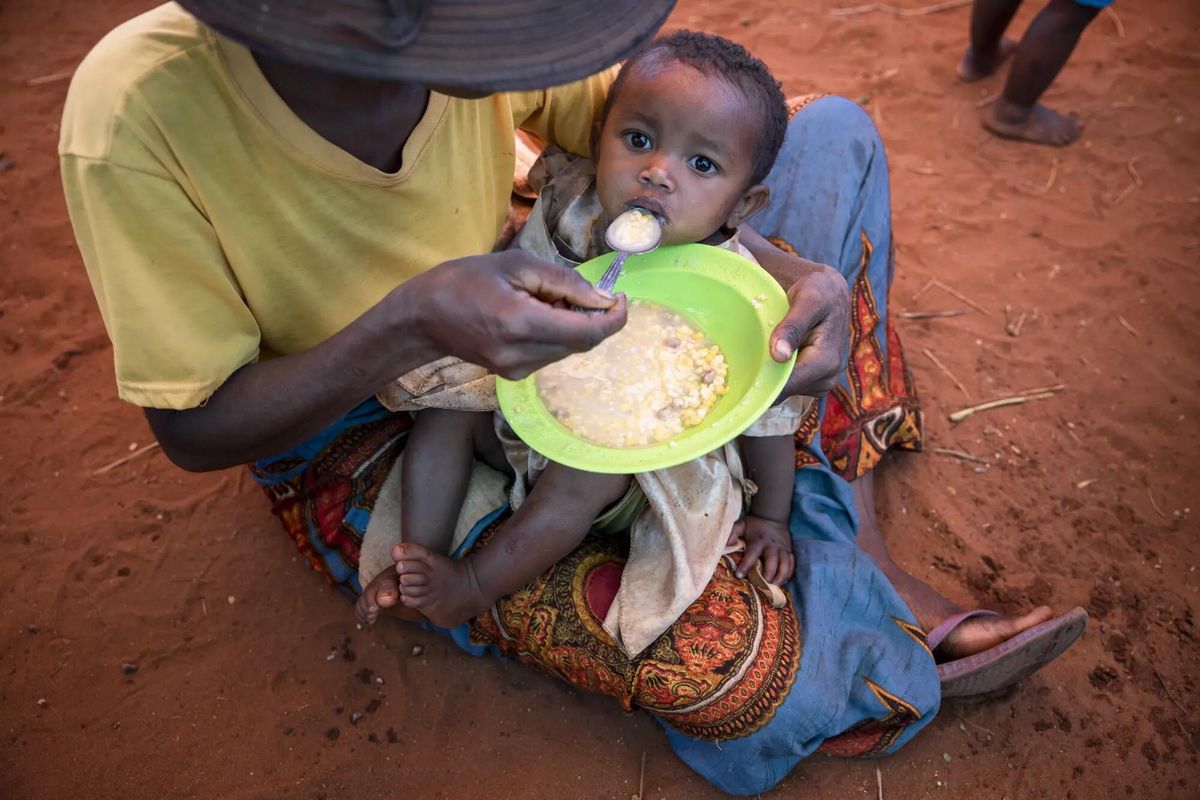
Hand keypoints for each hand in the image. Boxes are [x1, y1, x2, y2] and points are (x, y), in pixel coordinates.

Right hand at [393, 250, 627, 379]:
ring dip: (572, 324)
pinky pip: (552, 354)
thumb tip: (603, 299)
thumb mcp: (515, 264)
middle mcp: (522, 355)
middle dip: (591, 317)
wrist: (422, 317)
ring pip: (568, 349)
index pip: (587, 332)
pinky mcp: (514, 375)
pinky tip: (534, 315)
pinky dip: (556, 333)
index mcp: (521, 323)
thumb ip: (564, 282)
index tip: (620, 299)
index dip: (613, 319)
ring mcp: (517, 370)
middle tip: (574, 289)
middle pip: (582, 343)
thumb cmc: (464, 280)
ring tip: (544, 299)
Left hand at [728, 515, 794, 583]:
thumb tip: (728, 544)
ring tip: (775, 586)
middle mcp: (772, 546)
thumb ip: (733, 533)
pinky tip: (783, 581)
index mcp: (758, 541)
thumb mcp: (741, 525)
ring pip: (785, 564)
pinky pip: (792, 563)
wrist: (772, 517)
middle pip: (773, 562)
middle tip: (763, 584)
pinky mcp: (789, 550)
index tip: (739, 576)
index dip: (745, 566)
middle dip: (769, 574)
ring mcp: (782, 549)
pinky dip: (789, 573)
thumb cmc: (754, 525)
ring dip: (781, 576)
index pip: (752, 555)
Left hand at [738, 227, 850, 397]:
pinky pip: (788, 386)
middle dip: (759, 384)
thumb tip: (779, 355)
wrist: (830, 292)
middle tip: (728, 376)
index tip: (733, 383)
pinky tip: (760, 363)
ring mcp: (821, 382)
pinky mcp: (813, 381)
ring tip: (744, 365)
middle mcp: (827, 378)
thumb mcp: (808, 300)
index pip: (788, 384)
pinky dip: (772, 377)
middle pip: (784, 391)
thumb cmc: (819, 291)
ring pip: (784, 391)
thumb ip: (793, 326)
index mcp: (826, 362)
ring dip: (764, 381)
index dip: (762, 385)